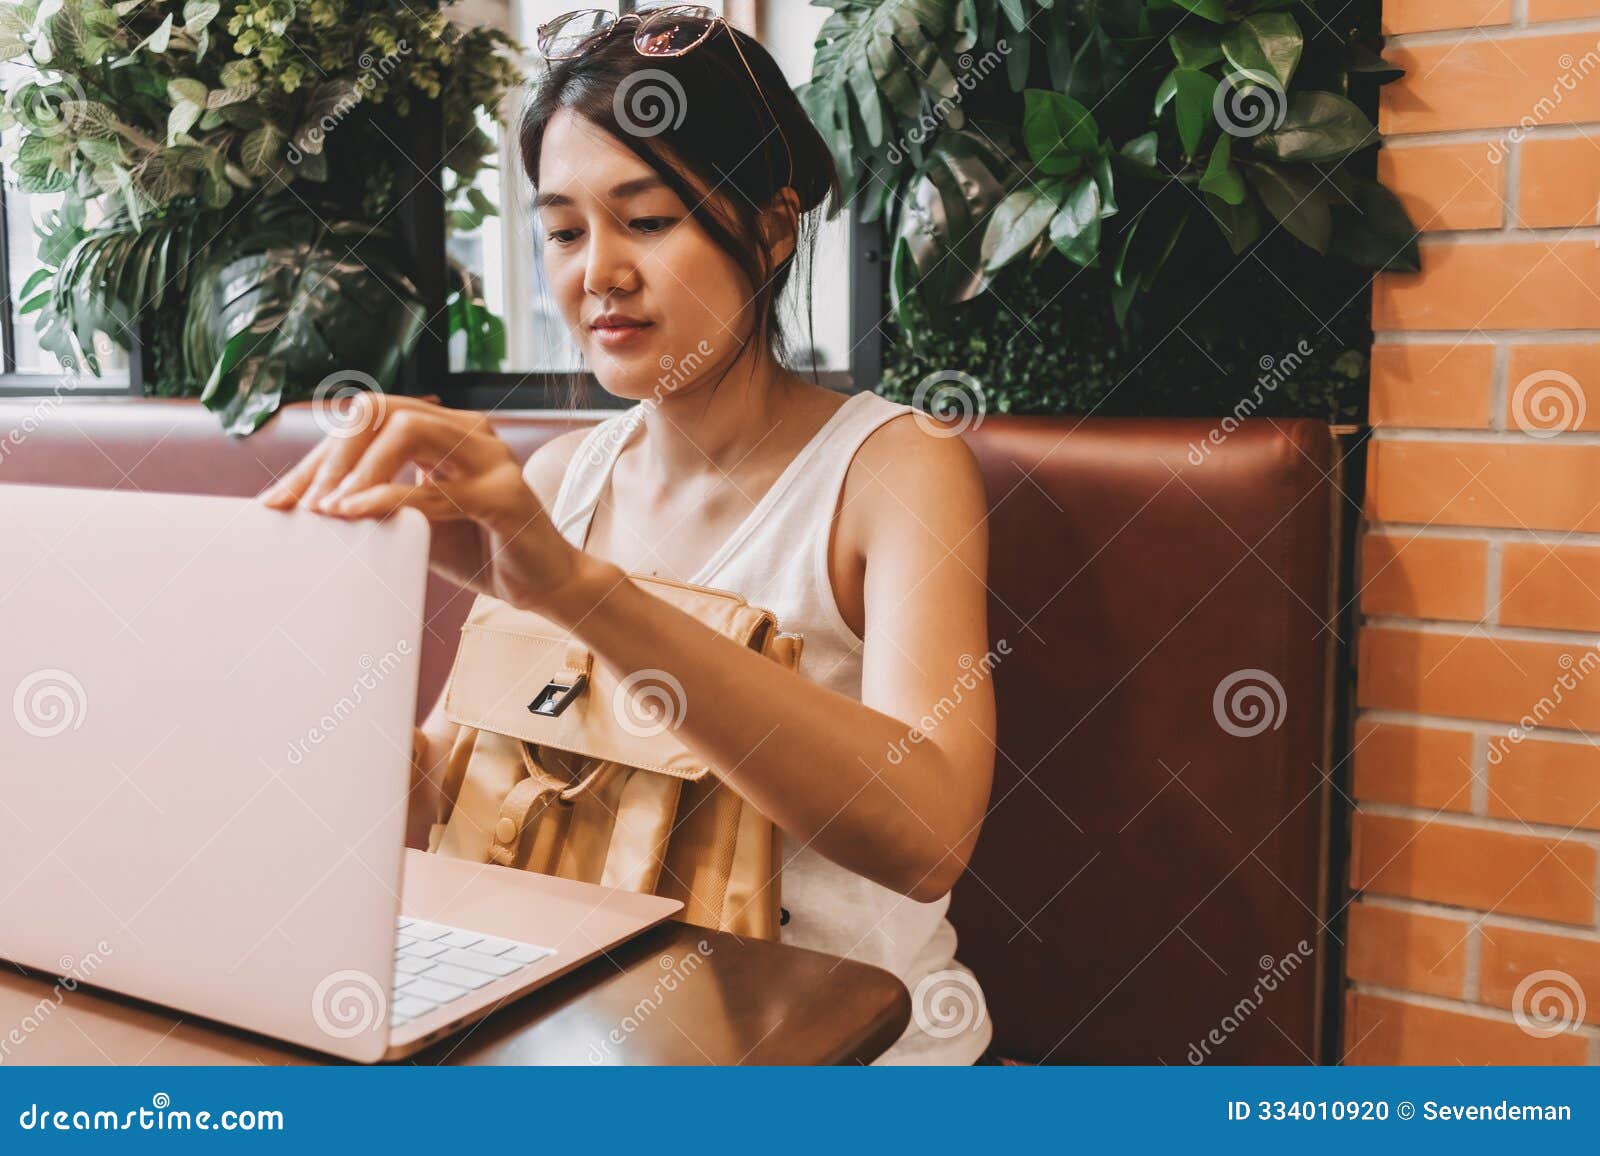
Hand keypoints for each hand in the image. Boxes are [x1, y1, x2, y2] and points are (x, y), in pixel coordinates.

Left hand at [257, 393, 582, 611]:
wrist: (543, 583)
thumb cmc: (480, 549)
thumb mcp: (417, 521)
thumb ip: (378, 503)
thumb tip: (310, 506)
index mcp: (446, 430)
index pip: (369, 419)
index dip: (318, 456)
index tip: (279, 499)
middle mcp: (470, 431)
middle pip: (381, 412)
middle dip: (331, 456)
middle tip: (299, 504)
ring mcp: (491, 458)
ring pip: (407, 431)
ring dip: (358, 469)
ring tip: (327, 508)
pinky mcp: (504, 495)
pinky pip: (436, 488)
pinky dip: (388, 498)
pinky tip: (355, 514)